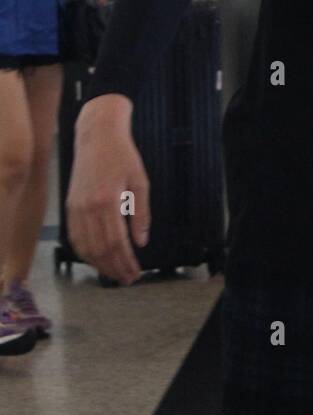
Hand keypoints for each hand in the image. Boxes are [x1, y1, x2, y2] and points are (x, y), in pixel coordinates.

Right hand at [67, 105, 148, 285]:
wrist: (97, 136)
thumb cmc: (122, 156)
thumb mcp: (140, 182)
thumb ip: (141, 214)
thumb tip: (141, 242)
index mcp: (107, 201)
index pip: (116, 242)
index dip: (126, 262)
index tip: (136, 273)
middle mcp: (88, 208)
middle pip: (100, 249)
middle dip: (114, 268)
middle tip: (128, 279)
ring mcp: (75, 207)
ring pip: (85, 246)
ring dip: (99, 264)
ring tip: (114, 274)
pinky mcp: (69, 206)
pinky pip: (74, 236)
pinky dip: (84, 252)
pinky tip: (95, 260)